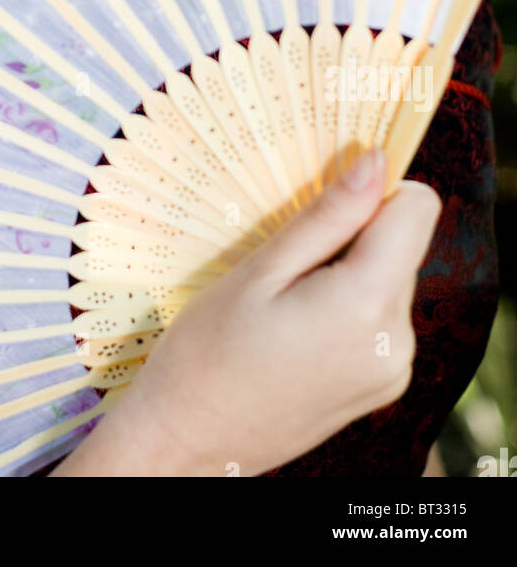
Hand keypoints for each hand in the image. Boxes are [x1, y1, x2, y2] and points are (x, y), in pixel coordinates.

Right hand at [51, 147, 441, 476]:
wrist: (187, 440)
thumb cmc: (207, 351)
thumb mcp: (260, 271)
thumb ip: (327, 216)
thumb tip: (375, 162)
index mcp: (366, 306)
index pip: (416, 208)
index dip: (375, 188)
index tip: (325, 195)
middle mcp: (397, 342)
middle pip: (403, 242)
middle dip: (355, 232)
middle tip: (288, 253)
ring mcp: (393, 370)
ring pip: (392, 276)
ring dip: (350, 268)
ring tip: (286, 294)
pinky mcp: (382, 384)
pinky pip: (383, 315)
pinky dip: (349, 303)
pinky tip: (296, 321)